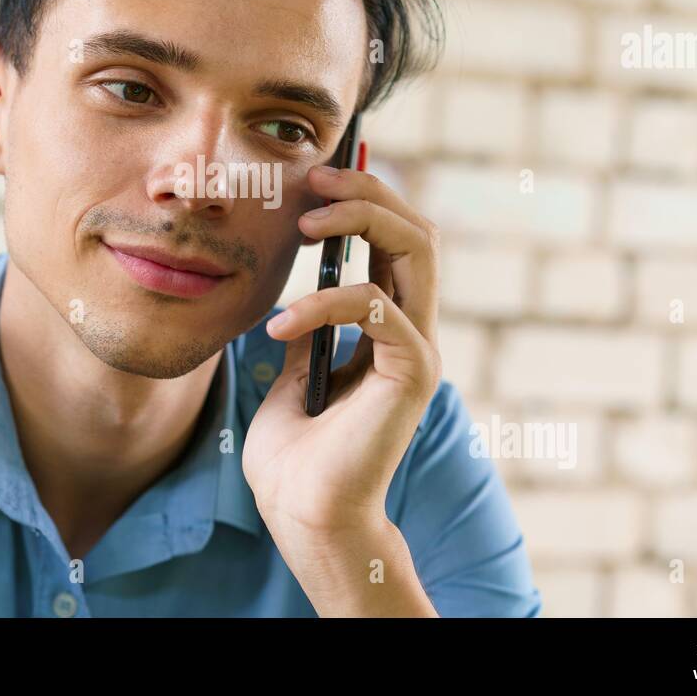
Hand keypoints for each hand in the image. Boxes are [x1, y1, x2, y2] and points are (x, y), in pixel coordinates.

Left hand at [241, 162, 442, 541]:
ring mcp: (417, 349)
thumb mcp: (295, 368)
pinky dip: (323, 302)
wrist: (304, 514)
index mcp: (388, 326)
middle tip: (314, 181)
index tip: (311, 182)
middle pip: (416, 231)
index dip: (362, 200)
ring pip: (416, 251)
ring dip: (360, 221)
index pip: (394, 240)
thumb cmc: (294, 453)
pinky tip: (279, 326)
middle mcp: (412, 331)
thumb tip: (298, 289)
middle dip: (367, 193)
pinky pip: (376, 308)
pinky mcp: (411, 373)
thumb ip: (311, 327)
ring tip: (302, 226)